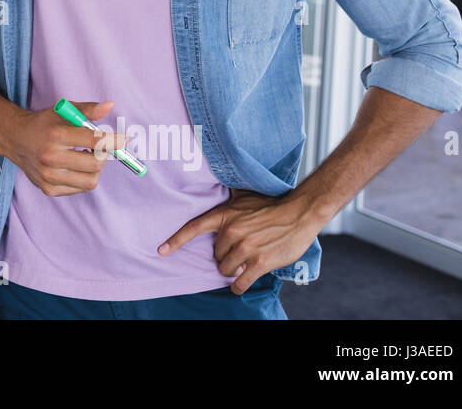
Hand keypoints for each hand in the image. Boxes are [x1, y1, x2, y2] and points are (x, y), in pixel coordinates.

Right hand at [0, 101, 127, 195]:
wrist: (15, 139)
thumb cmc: (44, 123)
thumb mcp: (63, 111)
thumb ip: (88, 110)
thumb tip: (111, 105)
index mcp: (56, 134)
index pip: (96, 141)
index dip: (114, 141)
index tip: (123, 139)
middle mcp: (51, 157)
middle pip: (96, 164)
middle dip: (104, 155)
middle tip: (100, 148)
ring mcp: (49, 176)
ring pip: (91, 181)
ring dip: (95, 168)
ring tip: (85, 156)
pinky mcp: (49, 189)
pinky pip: (80, 188)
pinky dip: (83, 177)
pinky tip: (75, 166)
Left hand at [158, 188, 321, 293]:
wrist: (299, 213)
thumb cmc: (272, 204)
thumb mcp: (244, 195)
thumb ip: (226, 194)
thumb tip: (212, 176)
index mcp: (225, 216)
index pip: (193, 228)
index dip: (176, 241)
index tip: (161, 251)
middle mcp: (232, 232)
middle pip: (215, 255)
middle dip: (224, 256)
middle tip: (237, 250)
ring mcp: (246, 248)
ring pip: (226, 269)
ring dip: (232, 270)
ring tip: (243, 263)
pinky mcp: (260, 262)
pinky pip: (241, 281)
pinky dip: (238, 286)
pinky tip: (239, 284)